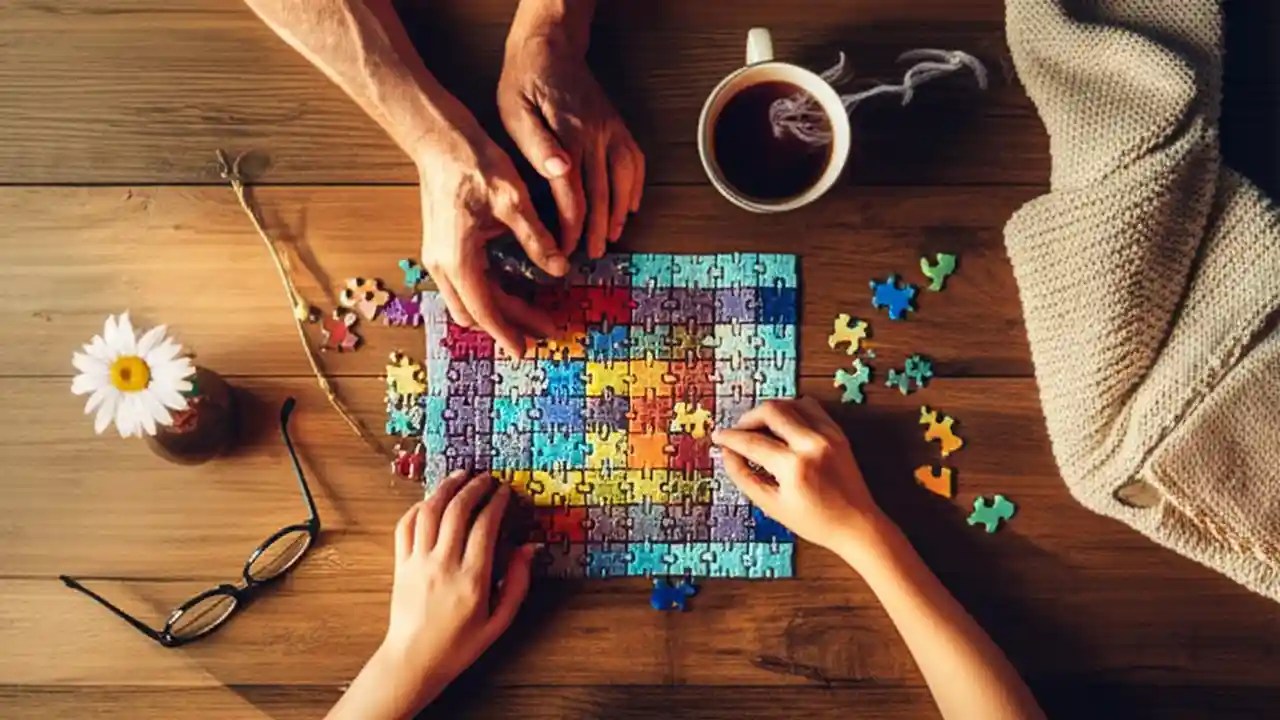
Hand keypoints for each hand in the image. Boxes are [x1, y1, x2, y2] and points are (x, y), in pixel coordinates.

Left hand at [379, 472, 535, 698]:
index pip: (485, 527)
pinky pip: (406, 526)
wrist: (414, 660)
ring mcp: (418, 563)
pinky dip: (418, 508)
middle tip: (486, 478)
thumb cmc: (459, 645)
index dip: (497, 503)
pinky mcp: (400, 565)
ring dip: (446, 488)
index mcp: (472, 580)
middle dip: (474, 488)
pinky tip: (431, 501)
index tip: (506, 492)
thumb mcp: (499, 621)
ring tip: (460, 476)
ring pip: (429, 512)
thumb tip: (529, 548)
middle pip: (457, 511)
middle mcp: (443, 566)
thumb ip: (517, 583)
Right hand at [418, 128, 564, 357]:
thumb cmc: (473, 164)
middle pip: (477, 311)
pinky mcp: (442, 247)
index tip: (527, 351)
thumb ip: (536, 240)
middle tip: (546, 328)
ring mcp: (438, 257)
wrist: (439, 140)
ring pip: (469, 300)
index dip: (508, 332)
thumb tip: (560, 269)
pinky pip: (466, 284)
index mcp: (458, 258)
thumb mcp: (513, 201)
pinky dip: (490, 293)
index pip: (485, 310)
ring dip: (499, 310)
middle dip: (510, 324)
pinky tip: (515, 289)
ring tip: (535, 313)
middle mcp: (442, 264)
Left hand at [499, 30, 644, 257]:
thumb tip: (560, 172)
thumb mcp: (515, 111)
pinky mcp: (618, 125)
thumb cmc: (525, 81)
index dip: (571, 226)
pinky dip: (637, 186)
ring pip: (623, 180)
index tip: (565, 248)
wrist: (550, 46)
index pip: (574, 194)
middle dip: (596, 229)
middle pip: (601, 194)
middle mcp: (596, 135)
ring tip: (612, 236)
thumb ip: (536, 145)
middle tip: (592, 254)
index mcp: (568, 136)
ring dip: (619, 212)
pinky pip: (636, 160)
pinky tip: (632, 206)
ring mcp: (611, 130)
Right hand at [711, 398, 888, 552]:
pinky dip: (791, 410)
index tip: (718, 437)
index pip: (752, 442)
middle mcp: (812, 444)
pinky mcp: (837, 432)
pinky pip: (809, 406)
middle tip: (739, 432)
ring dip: (769, 411)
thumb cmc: (814, 521)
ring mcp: (828, 435)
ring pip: (789, 402)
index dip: (730, 438)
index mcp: (794, 467)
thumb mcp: (772, 505)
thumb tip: (727, 453)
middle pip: (770, 410)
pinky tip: (783, 425)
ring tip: (759, 429)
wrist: (856, 524)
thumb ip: (744, 476)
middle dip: (747, 418)